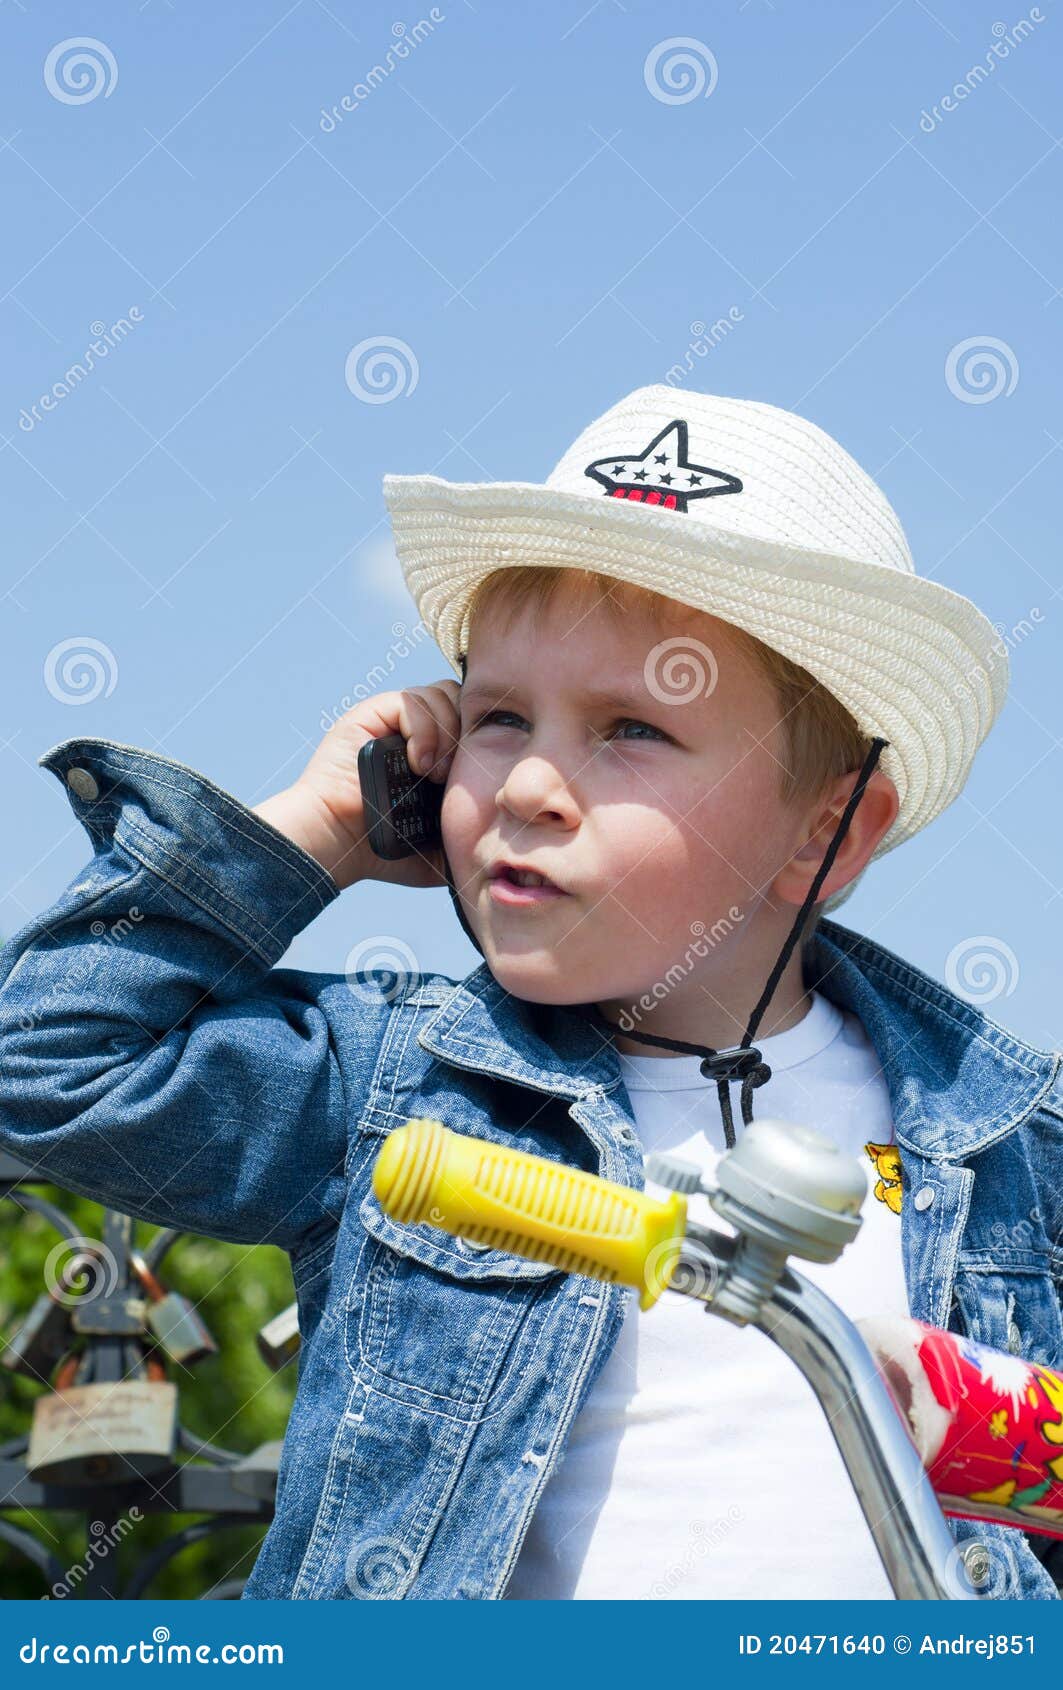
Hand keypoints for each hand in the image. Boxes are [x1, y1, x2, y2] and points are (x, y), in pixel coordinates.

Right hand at [252, 682, 460, 890]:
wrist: (338, 844)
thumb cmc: (380, 850)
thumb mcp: (436, 846)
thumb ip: (466, 838)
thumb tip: (498, 842)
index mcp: (430, 752)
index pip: (469, 721)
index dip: (480, 740)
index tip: (477, 776)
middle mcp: (411, 731)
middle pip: (459, 699)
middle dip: (466, 732)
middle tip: (454, 773)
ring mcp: (390, 721)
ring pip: (440, 695)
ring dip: (447, 733)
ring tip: (435, 773)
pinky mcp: (371, 714)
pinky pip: (412, 700)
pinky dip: (424, 729)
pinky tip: (419, 762)